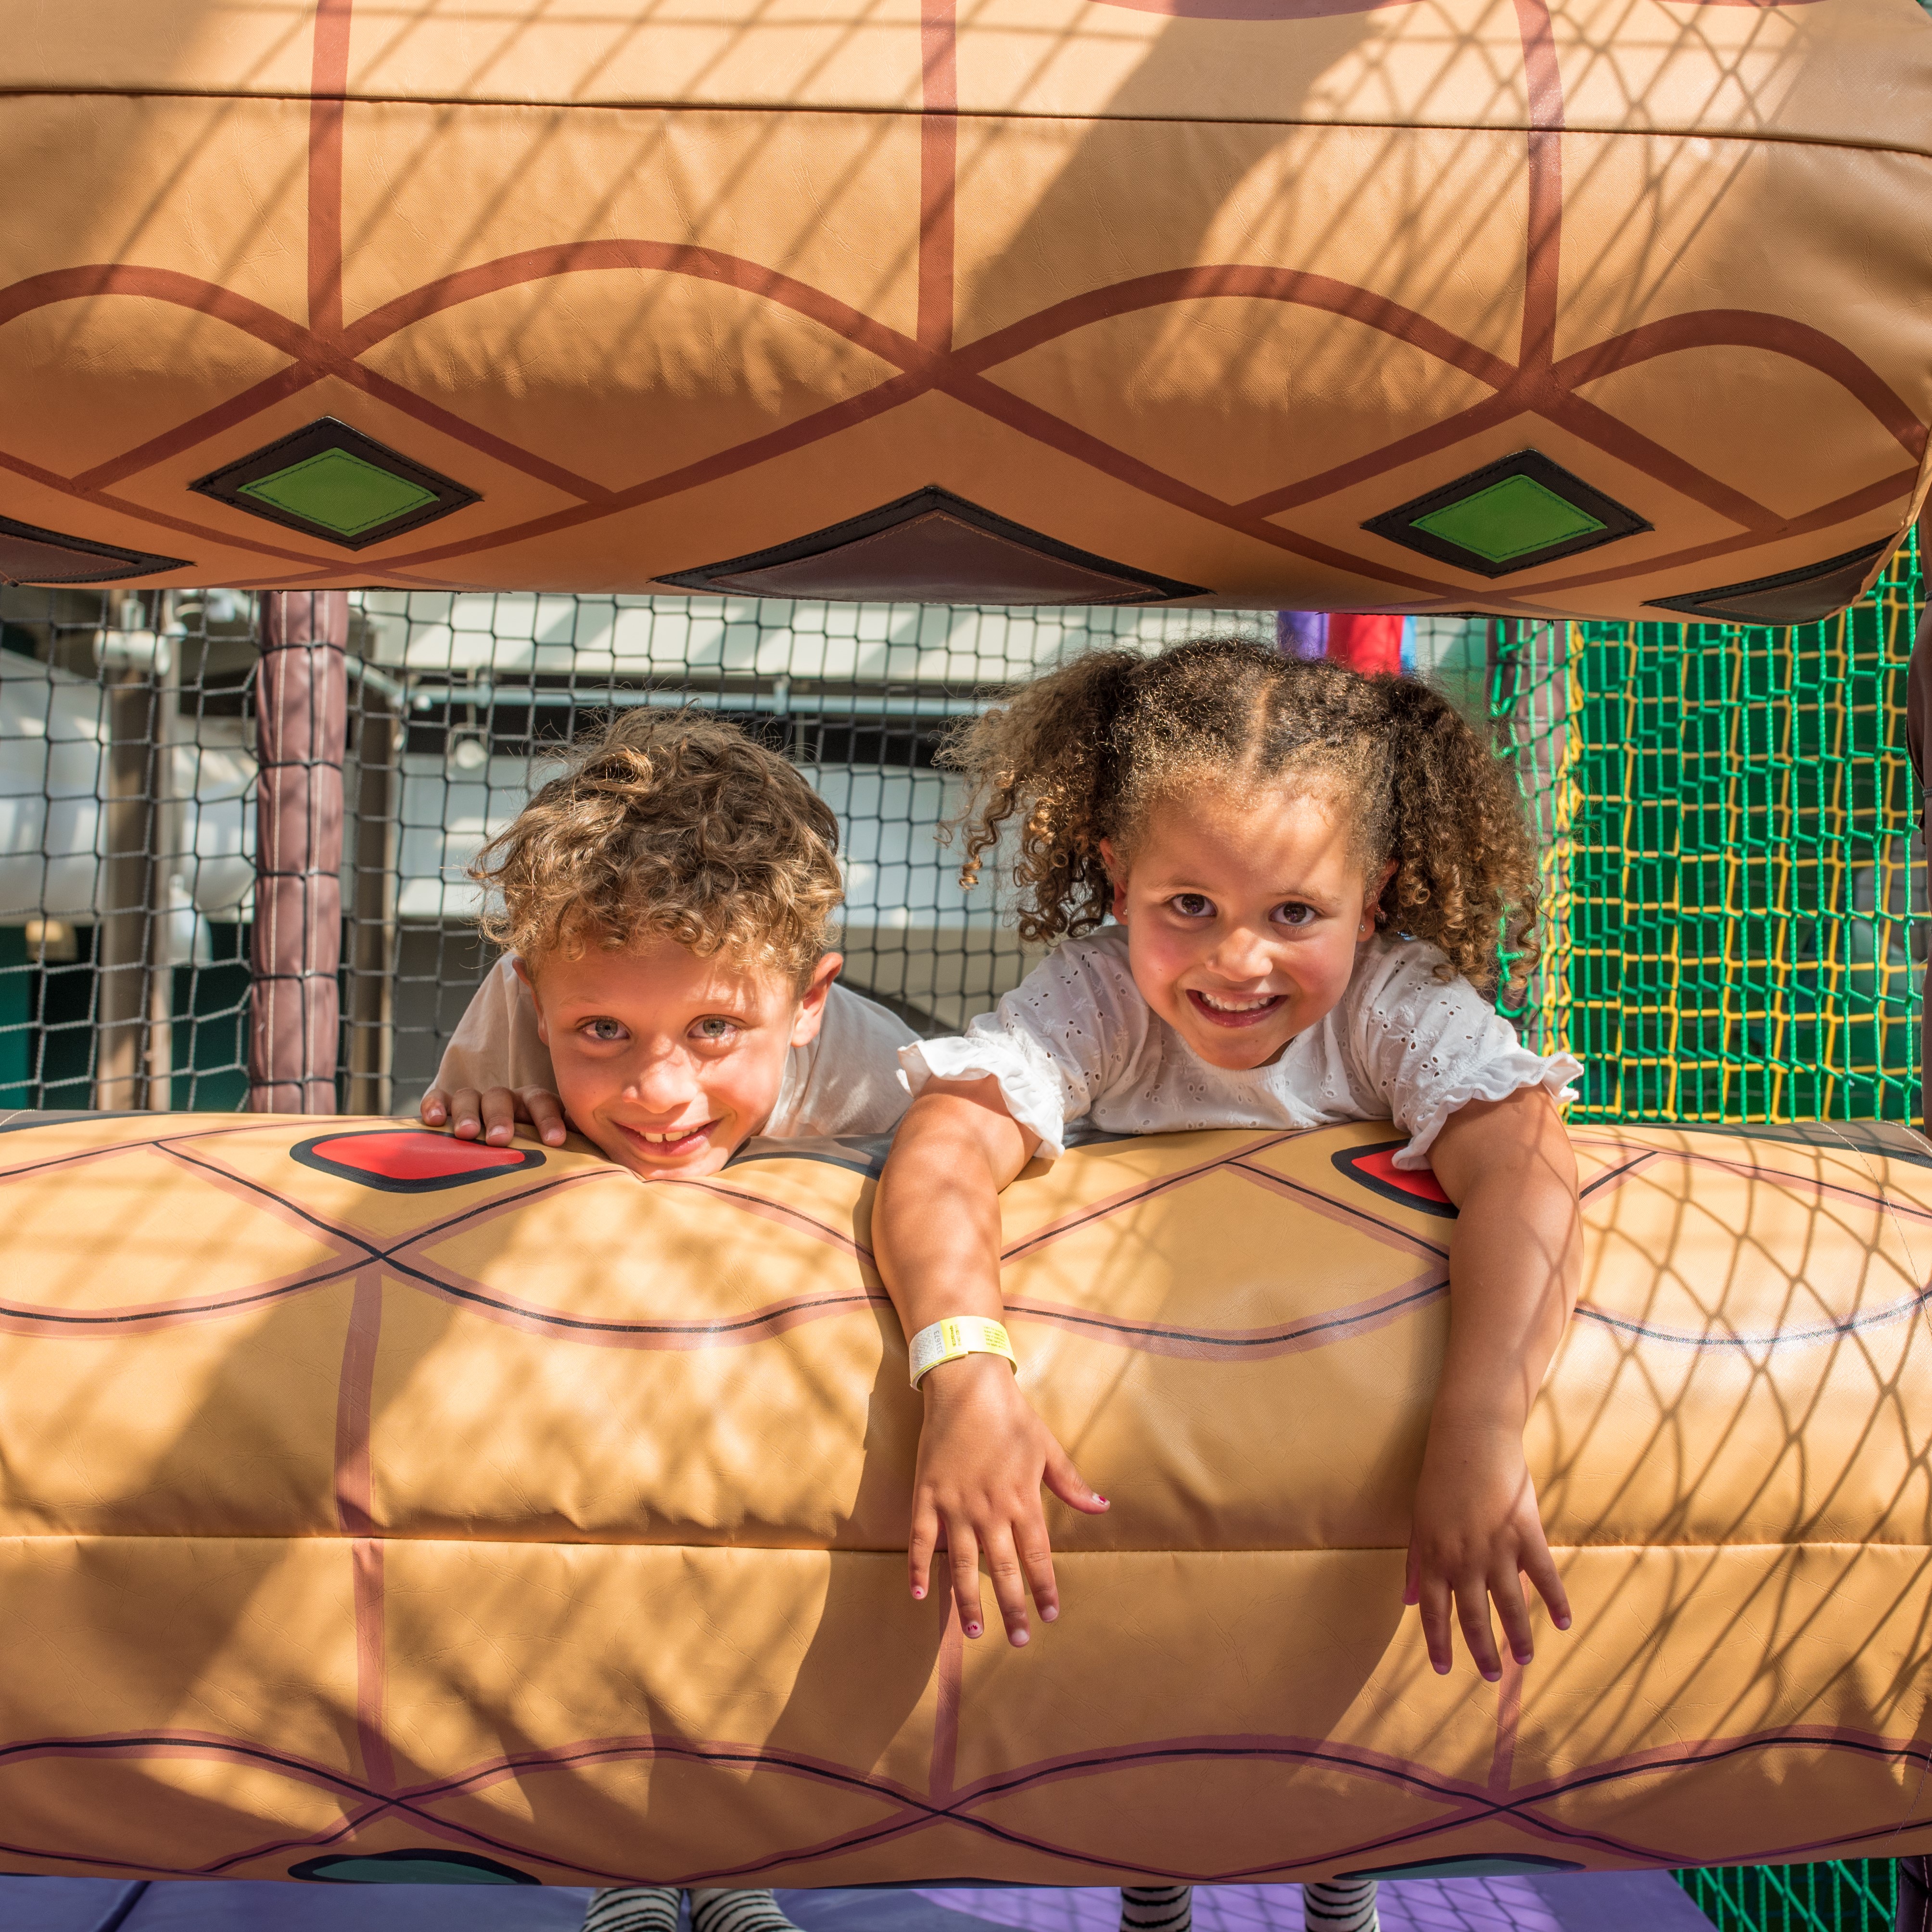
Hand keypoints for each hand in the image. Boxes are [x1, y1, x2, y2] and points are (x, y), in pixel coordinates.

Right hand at [419, 1084, 568, 1146]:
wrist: (498, 1150)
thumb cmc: (536, 1155)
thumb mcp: (560, 1153)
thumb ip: (582, 1154)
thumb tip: (625, 1168)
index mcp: (535, 1106)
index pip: (544, 1103)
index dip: (549, 1120)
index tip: (556, 1142)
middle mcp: (506, 1101)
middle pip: (504, 1098)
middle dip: (504, 1118)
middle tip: (501, 1140)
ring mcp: (475, 1101)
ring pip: (471, 1096)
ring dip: (469, 1114)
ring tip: (467, 1135)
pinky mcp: (445, 1106)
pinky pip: (438, 1098)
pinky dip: (435, 1105)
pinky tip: (432, 1120)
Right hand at [908, 1355, 1107, 1646]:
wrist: (966, 1384)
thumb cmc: (1011, 1414)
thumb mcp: (1047, 1447)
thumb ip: (1071, 1482)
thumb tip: (1102, 1507)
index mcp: (1022, 1499)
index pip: (1037, 1556)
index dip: (1045, 1588)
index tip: (1051, 1616)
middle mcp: (990, 1509)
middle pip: (1003, 1569)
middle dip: (1013, 1608)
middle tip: (1019, 1641)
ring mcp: (956, 1505)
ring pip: (963, 1564)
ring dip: (969, 1600)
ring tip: (975, 1632)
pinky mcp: (927, 1495)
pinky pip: (922, 1540)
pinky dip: (920, 1568)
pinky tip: (921, 1595)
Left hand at [1403, 1419, 1570, 1679]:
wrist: (1471, 1437)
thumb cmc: (1440, 1477)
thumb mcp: (1418, 1519)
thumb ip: (1414, 1562)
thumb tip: (1405, 1599)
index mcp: (1434, 1555)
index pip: (1433, 1611)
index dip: (1438, 1642)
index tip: (1444, 1670)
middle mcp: (1464, 1558)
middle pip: (1473, 1616)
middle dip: (1481, 1651)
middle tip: (1492, 1677)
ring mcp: (1497, 1547)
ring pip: (1510, 1605)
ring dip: (1518, 1636)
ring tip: (1524, 1659)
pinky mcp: (1527, 1532)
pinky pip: (1545, 1575)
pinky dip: (1556, 1601)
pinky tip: (1564, 1623)